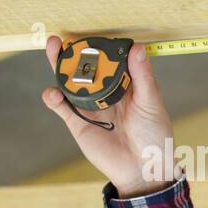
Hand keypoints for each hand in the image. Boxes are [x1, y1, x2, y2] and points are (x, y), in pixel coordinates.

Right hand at [41, 36, 177, 196]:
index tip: (95, 37)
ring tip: (53, 50)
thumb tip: (137, 47)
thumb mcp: (151, 104)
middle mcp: (106, 93)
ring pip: (69, 83)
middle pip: (85, 69)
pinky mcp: (78, 122)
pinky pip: (61, 107)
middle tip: (63, 39)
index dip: (100, 49)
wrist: (144, 170)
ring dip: (58, 67)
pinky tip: (53, 92)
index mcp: (126, 86)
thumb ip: (142, 77)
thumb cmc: (155, 137)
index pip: (110, 62)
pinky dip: (53, 98)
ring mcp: (90, 107)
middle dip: (72, 53)